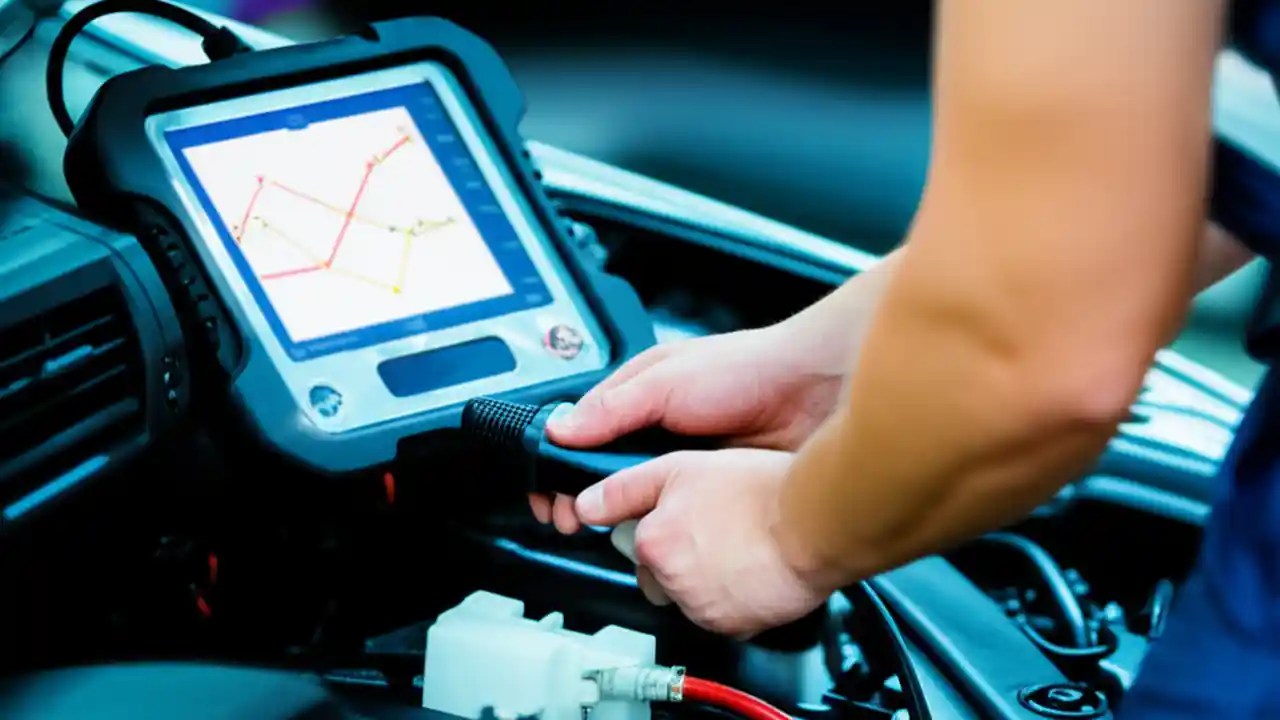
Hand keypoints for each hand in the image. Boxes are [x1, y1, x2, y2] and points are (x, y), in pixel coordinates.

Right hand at [531, 325, 846, 530]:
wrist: (815, 393)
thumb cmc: (748, 368)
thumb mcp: (666, 380)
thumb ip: (612, 406)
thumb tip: (562, 429)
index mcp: (640, 396)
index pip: (582, 433)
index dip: (559, 464)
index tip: (546, 491)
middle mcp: (659, 429)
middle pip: (604, 471)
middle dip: (582, 496)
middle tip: (569, 518)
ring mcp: (685, 462)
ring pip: (637, 496)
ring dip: (620, 512)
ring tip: (605, 528)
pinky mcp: (712, 490)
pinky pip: (675, 512)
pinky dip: (661, 521)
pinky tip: (653, 530)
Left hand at [574, 448, 835, 636]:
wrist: (811, 524)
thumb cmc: (759, 492)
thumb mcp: (680, 467)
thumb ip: (625, 488)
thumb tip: (586, 504)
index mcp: (653, 542)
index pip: (633, 541)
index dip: (659, 522)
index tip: (683, 513)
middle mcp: (670, 581)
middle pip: (656, 573)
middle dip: (675, 555)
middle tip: (712, 528)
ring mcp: (701, 608)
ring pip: (686, 595)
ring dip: (701, 578)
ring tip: (735, 546)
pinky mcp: (731, 627)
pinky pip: (718, 615)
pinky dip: (728, 598)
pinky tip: (749, 568)